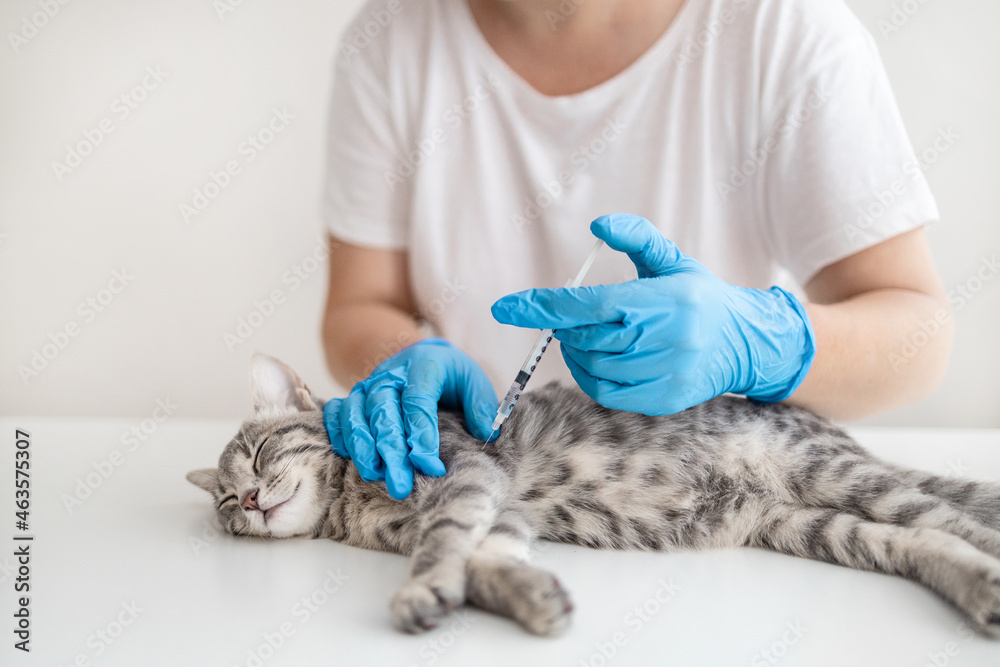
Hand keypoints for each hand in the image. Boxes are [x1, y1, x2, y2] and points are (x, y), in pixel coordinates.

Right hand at [322, 338, 497, 499]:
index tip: (431, 467)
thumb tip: (484, 432)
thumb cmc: (450, 375)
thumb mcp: (473, 380)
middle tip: (401, 486)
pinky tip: (350, 459)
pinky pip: (337, 414)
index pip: (417, 402)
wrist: (420, 355)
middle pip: (384, 413)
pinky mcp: (353, 397)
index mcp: (422, 366)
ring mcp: (367, 385)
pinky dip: (339, 435)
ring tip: (374, 477)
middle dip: (391, 452)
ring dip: (362, 448)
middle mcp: (390, 375)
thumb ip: (481, 404)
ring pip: (355, 415)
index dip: (422, 436)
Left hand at [491, 214, 815, 414]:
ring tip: (583, 339)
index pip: (592, 305)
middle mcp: (670, 338)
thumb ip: (636, 238)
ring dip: (575, 353)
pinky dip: (589, 378)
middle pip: (589, 339)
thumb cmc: (699, 297)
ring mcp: (669, 373)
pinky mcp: (666, 400)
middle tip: (565, 320)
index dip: (544, 306)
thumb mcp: (672, 260)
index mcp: (667, 300)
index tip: (507, 306)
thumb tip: (597, 226)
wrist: (746, 343)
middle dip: (566, 329)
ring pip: (595, 368)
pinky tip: (594, 362)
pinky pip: (609, 394)